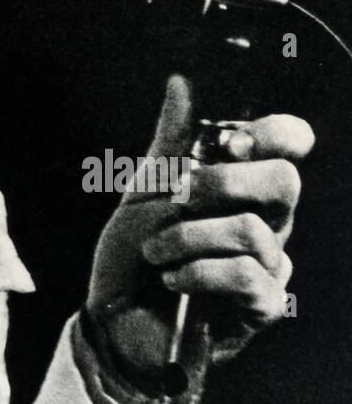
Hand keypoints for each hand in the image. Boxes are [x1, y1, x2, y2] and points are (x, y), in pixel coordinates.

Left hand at [86, 74, 313, 383]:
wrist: (113, 321)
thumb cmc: (133, 256)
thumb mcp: (145, 191)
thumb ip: (170, 142)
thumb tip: (181, 82)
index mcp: (244, 186)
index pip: (291, 145)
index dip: (274, 133)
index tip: (231, 140)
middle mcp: (268, 221)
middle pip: (284, 181)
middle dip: (224, 181)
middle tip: (179, 197)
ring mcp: (270, 265)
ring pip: (250, 229)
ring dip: (187, 237)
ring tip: (156, 253)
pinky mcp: (263, 306)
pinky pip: (245, 275)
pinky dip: (197, 271)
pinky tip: (172, 280)